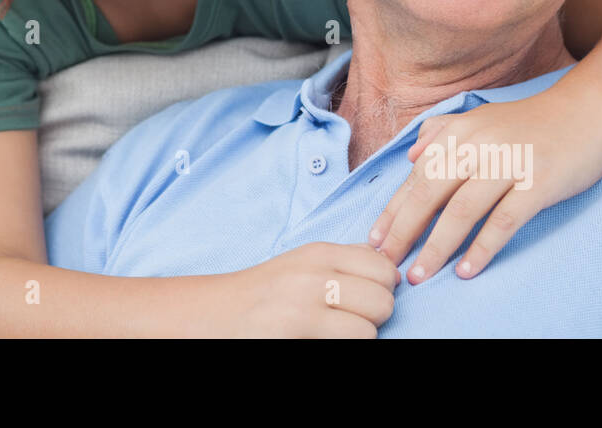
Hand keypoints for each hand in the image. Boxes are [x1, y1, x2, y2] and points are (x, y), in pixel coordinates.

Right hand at [209, 242, 400, 336]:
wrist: (215, 314)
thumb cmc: (265, 292)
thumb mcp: (302, 263)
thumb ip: (342, 260)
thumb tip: (385, 263)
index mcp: (319, 254)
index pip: (383, 267)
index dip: (382, 287)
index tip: (364, 297)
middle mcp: (313, 276)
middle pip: (384, 300)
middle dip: (374, 316)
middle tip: (350, 320)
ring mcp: (303, 308)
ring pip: (369, 330)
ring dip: (358, 337)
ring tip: (334, 334)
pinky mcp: (295, 335)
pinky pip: (348, 345)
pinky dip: (342, 347)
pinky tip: (321, 342)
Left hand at [368, 91, 601, 283]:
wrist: (588, 112)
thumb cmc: (531, 123)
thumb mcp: (481, 119)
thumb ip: (442, 133)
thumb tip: (411, 157)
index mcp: (458, 132)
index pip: (416, 177)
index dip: (392, 211)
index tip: (374, 241)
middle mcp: (477, 145)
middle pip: (429, 194)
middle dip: (404, 232)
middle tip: (387, 264)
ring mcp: (508, 163)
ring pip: (462, 210)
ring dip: (437, 246)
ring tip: (420, 274)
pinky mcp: (539, 182)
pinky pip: (504, 220)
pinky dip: (482, 247)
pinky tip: (466, 270)